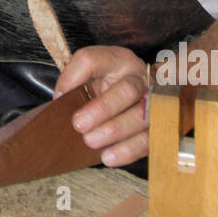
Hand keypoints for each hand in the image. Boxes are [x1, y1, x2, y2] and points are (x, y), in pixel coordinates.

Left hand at [54, 45, 149, 166]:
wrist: (132, 100)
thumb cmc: (104, 89)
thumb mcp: (89, 79)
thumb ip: (75, 83)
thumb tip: (61, 99)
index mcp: (117, 60)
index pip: (92, 60)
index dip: (72, 77)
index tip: (59, 96)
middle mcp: (138, 77)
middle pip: (127, 90)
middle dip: (102, 109)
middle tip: (79, 124)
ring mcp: (155, 101)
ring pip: (141, 116)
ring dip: (114, 131)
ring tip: (90, 141)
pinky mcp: (159, 127)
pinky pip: (147, 140)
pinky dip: (127, 150)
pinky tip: (108, 156)